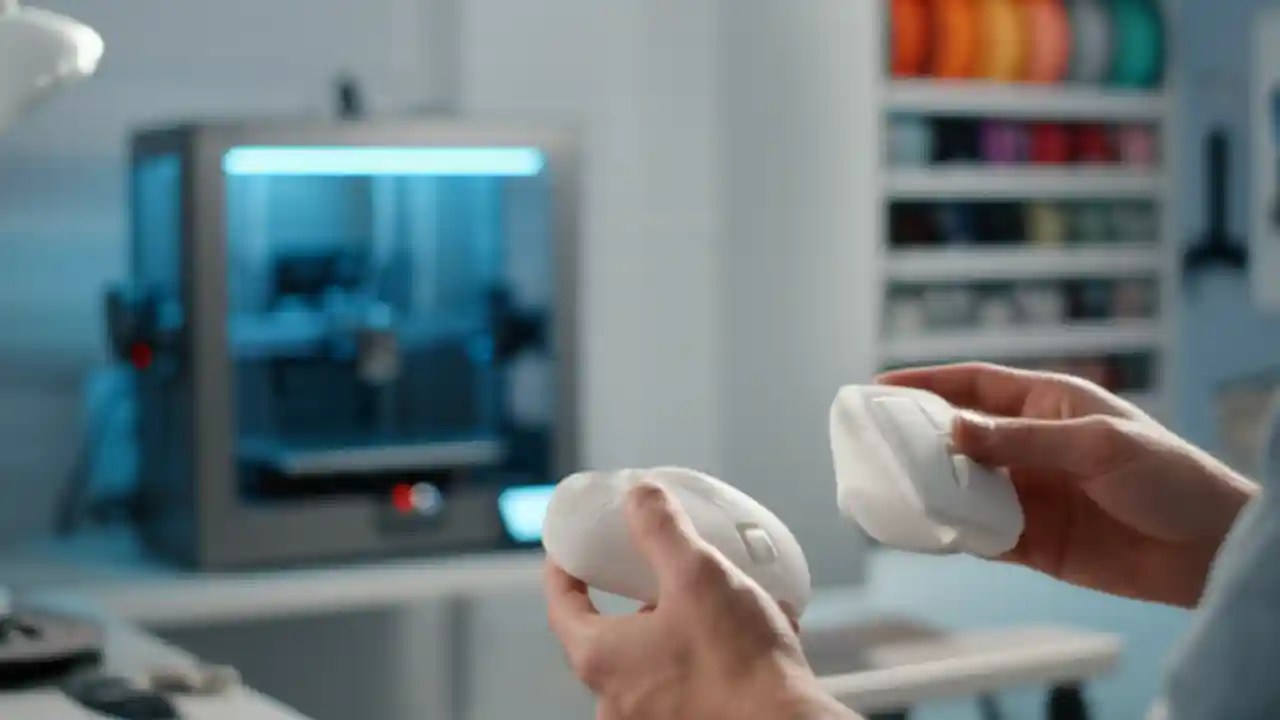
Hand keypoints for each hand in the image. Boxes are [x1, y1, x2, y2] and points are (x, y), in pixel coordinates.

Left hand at [544, 482, 857, 719]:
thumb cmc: (737, 661)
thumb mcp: (696, 573)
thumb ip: (661, 528)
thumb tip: (638, 495)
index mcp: (600, 659)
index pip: (562, 605)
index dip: (564, 570)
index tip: (574, 549)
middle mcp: (615, 698)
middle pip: (614, 632)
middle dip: (644, 596)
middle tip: (665, 567)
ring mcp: (650, 719)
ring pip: (659, 656)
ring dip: (690, 623)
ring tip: (729, 596)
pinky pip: (692, 680)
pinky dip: (716, 653)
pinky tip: (758, 630)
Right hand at [880, 363, 1258, 607]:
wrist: (1210, 551)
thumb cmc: (1170, 477)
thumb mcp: (1096, 444)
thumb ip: (1022, 438)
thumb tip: (953, 431)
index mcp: (1049, 404)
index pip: (974, 384)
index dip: (926, 383)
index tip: (879, 387)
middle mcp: (1032, 445)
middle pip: (958, 436)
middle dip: (914, 436)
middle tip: (868, 440)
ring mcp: (1030, 494)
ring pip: (962, 486)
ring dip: (928, 487)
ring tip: (885, 487)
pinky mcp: (1033, 541)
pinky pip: (979, 534)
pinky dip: (950, 532)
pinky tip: (924, 531)